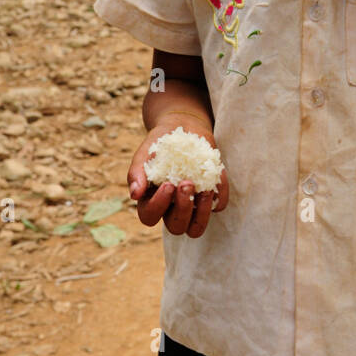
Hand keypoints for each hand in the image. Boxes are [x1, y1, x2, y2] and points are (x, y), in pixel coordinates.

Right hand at [127, 119, 229, 238]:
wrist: (182, 127)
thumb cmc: (159, 144)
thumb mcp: (144, 154)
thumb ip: (137, 173)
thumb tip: (134, 195)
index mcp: (150, 201)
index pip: (149, 217)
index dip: (159, 205)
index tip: (168, 183)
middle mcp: (171, 208)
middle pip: (176, 227)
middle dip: (183, 209)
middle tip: (186, 183)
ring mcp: (192, 205)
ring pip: (197, 228)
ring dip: (202, 212)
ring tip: (204, 189)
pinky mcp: (210, 196)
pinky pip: (219, 205)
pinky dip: (220, 192)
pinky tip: (217, 173)